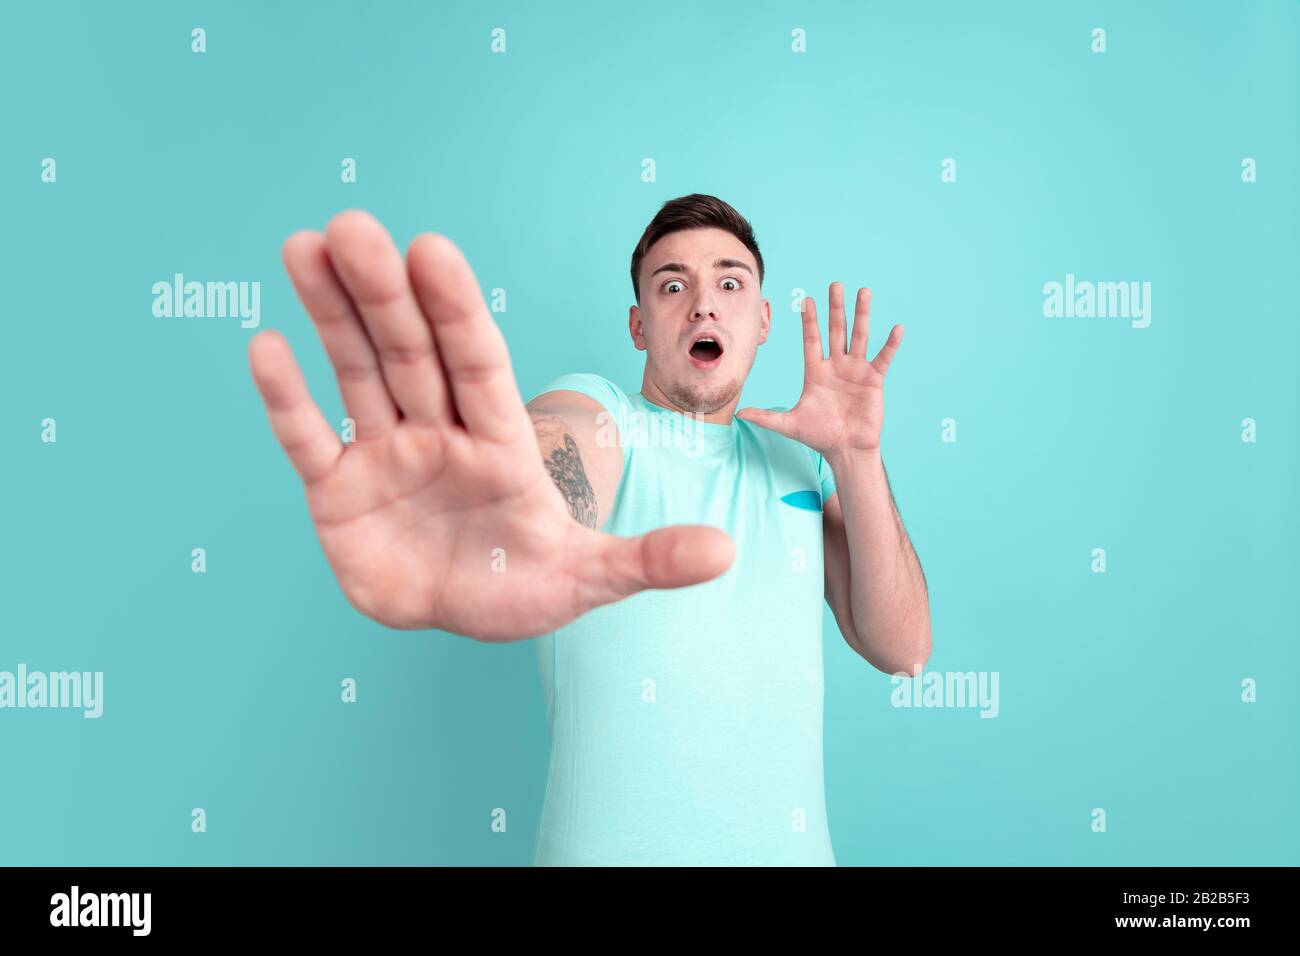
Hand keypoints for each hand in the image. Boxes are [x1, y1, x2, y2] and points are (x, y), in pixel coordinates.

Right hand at [248, 211, 732, 639]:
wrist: (465, 614)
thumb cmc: (526, 586)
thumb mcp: (590, 578)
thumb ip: (648, 559)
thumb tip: (727, 555)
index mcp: (501, 439)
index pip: (477, 361)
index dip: (455, 309)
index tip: (432, 250)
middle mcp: (439, 431)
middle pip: (412, 353)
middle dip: (383, 294)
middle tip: (350, 228)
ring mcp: (385, 455)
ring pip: (358, 374)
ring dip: (331, 317)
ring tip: (304, 247)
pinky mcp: (338, 492)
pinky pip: (309, 439)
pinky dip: (287, 401)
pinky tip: (263, 347)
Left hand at [736, 283, 901, 456]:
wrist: (845, 450)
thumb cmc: (819, 436)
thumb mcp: (789, 424)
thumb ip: (766, 416)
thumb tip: (739, 414)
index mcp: (816, 372)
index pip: (812, 340)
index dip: (809, 321)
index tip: (807, 300)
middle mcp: (836, 366)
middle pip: (836, 330)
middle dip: (835, 308)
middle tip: (835, 284)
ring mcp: (856, 370)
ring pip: (859, 336)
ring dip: (862, 314)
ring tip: (864, 292)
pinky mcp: (874, 379)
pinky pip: (883, 357)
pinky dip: (890, 344)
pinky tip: (896, 328)